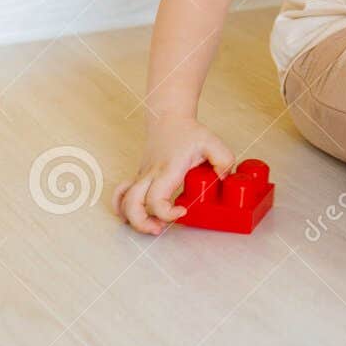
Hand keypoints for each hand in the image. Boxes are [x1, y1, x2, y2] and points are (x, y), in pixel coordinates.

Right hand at [112, 117, 234, 236]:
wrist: (168, 117)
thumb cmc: (187, 131)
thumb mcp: (212, 142)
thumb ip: (224, 160)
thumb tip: (223, 180)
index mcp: (167, 169)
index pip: (156, 200)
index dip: (167, 213)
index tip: (183, 210)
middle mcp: (150, 175)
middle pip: (133, 205)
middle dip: (143, 223)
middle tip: (160, 228)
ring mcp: (141, 176)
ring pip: (123, 201)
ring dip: (132, 219)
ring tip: (151, 224)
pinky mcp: (138, 177)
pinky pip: (121, 194)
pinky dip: (121, 208)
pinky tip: (132, 217)